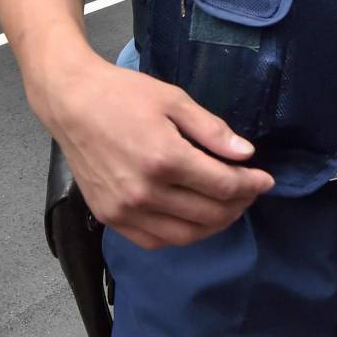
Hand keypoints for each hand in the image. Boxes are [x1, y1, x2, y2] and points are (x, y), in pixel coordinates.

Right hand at [38, 53, 274, 249]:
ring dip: (213, 226)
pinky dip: (180, 236)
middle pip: (209, 214)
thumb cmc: (123, 94)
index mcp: (165, 158)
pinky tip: (192, 220)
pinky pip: (154, 241)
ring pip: (185, 236)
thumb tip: (246, 154)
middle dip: (238, 205)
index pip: (223, 185)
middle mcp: (145, 191)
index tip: (265, 179)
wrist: (70, 103)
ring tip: (226, 208)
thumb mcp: (173, 100)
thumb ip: (212, 130)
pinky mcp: (110, 217)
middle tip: (249, 192)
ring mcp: (125, 209)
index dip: (251, 184)